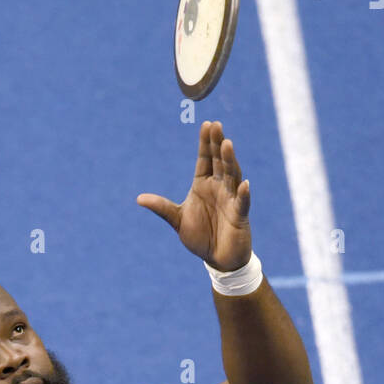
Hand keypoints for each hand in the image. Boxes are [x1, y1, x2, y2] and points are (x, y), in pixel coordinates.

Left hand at [136, 120, 251, 271]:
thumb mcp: (177, 220)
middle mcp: (218, 188)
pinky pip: (242, 203)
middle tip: (217, 126)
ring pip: (232, 176)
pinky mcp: (239, 215)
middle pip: (219, 162)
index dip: (205, 143)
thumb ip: (161, 207)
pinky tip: (244, 184)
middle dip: (217, 144)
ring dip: (230, 161)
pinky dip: (243, 194)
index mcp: (203, 185)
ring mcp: (231, 199)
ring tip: (227, 144)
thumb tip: (139, 199)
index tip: (206, 125)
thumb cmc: (200, 236)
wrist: (217, 258)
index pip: (205, 160)